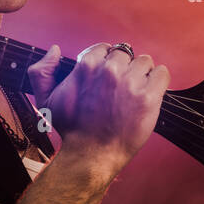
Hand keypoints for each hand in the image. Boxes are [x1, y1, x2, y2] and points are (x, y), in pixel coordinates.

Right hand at [28, 43, 169, 171]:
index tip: (107, 77)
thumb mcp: (46, 100)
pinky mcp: (149, 97)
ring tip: (135, 91)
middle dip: (124, 67)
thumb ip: (41, 72)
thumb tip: (55, 50)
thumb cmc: (71, 129)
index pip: (106, 48)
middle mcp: (110, 71)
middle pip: (126, 53)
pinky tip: (150, 92)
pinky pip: (162, 73)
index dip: (107, 62)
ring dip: (142, 73)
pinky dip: (158, 80)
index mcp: (87, 66)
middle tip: (121, 87)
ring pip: (145, 62)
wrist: (92, 155)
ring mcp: (131, 83)